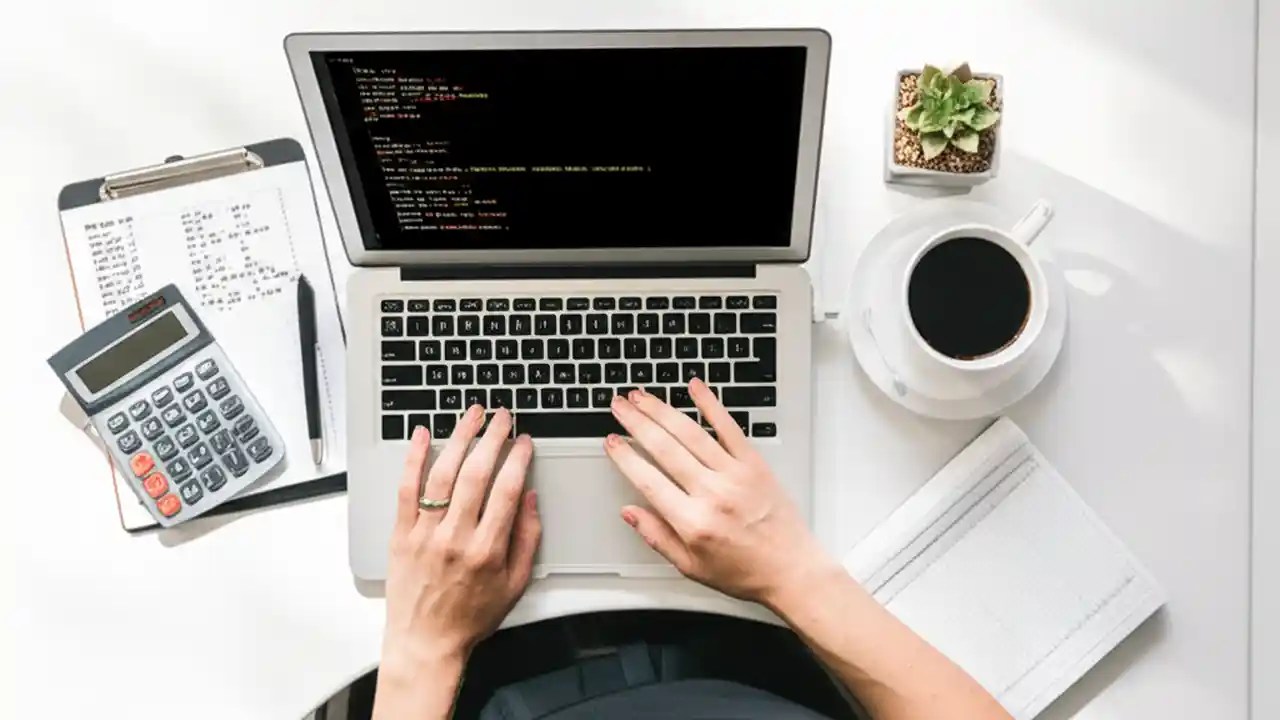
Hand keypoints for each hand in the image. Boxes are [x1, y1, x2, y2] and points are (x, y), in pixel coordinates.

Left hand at [381, 406, 540, 672]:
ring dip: (460, 438)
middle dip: (493, 438)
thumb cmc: (471, 617)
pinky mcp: (401, 534)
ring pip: (443, 473)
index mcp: (487, 550)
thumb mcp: (516, 584)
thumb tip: (529, 498)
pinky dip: (413, 459)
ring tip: (472, 415)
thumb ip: (527, 539)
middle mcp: (455, 537)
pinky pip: (406, 489)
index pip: (506, 490)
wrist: (425, 642)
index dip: (518, 458)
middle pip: (476, 474)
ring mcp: (425, 533)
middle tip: (502, 417)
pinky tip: (422, 435)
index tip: (524, 441)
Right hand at [604, 379, 836, 605]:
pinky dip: (711, 405)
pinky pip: (729, 428)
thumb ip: (657, 537)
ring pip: (691, 434)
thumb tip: (630, 512)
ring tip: (642, 396)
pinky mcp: (755, 465)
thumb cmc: (746, 572)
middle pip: (665, 448)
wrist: (793, 570)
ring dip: (663, 410)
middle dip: (636, 423)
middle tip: (619, 406)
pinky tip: (695, 388)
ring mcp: (735, 475)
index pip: (648, 481)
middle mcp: (713, 494)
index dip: (625, 458)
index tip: (612, 442)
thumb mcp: (691, 567)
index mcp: (693, 523)